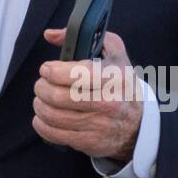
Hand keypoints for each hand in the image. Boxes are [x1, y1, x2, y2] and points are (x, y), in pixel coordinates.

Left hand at [32, 29, 142, 161]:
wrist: (138, 123)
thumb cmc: (120, 83)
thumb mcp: (113, 52)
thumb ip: (83, 35)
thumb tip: (50, 35)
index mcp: (115, 77)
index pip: (76, 74)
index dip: (53, 71)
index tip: (47, 69)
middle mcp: (109, 103)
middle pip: (58, 96)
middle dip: (41, 87)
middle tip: (42, 84)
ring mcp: (99, 125)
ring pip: (52, 115)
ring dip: (39, 105)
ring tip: (41, 98)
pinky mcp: (90, 142)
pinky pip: (54, 134)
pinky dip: (41, 123)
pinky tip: (43, 116)